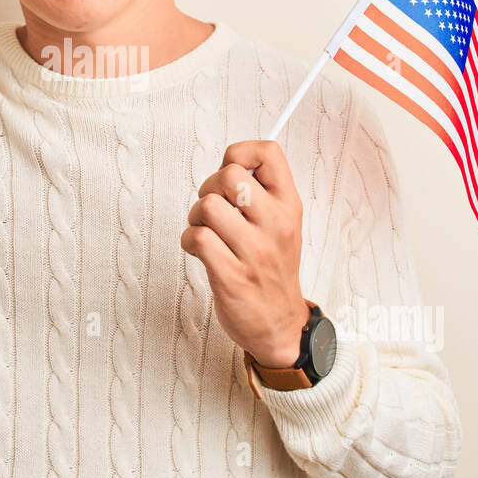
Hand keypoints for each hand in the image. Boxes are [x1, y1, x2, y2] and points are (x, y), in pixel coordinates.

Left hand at [180, 140, 307, 367]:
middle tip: (213, 208)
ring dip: (195, 217)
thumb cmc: (272, 269)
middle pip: (229, 175)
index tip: (231, 170)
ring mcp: (254, 252)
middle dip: (209, 186)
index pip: (269, 153)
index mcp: (289, 206)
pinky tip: (200, 251)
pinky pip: (196, 238)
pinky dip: (188, 241)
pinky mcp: (231, 276)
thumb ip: (262, 191)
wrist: (280, 325)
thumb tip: (230, 161)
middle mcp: (275, 225)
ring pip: (207, 206)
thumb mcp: (282, 224)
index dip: (239, 153)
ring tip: (205, 231)